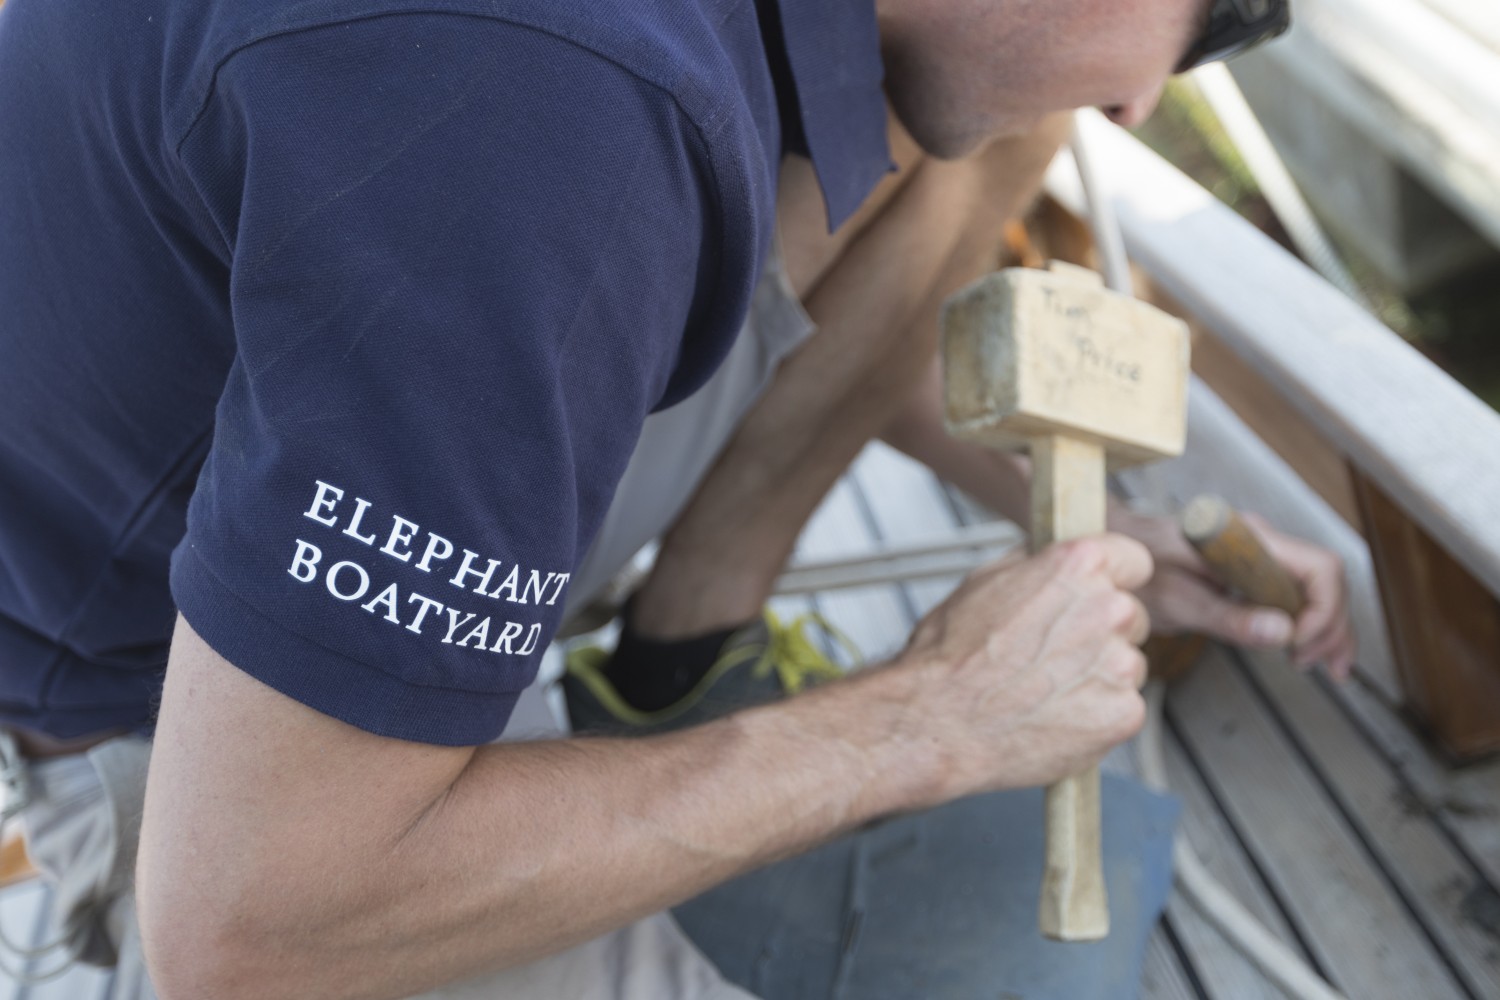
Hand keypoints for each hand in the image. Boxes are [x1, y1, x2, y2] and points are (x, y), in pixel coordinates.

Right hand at [896, 534, 1152, 799]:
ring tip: (1044, 688)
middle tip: (1051, 652)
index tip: (1100, 593)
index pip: (1133, 560)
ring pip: (1125, 665)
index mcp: (1079, 567)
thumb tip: (1053, 558)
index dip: (1114, 578)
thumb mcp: (983, 581)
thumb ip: (1036, 564)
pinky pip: (1122, 708)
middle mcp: (1108, 609)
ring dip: (1096, 675)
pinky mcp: (1124, 713)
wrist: (937, 721)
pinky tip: (1053, 714)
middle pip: (1130, 615)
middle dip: (1099, 631)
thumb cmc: (949, 656)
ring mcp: (1120, 664)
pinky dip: (1094, 715)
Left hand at [1109, 505, 1356, 678]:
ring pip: (1317, 586)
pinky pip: (1294, 589)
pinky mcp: (1253, 564)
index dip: (1323, 611)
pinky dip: (1309, 620)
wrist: (1112, 546)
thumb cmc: (1133, 567)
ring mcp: (1260, 550)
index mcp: (1247, 539)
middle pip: (1326, 579)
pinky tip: (1309, 649)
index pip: (1319, 567)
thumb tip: (1284, 634)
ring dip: (1327, 627)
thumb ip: (1229, 618)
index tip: (1298, 645)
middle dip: (1331, 626)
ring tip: (1327, 667)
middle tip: (1312, 665)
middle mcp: (1261, 539)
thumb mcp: (1176, 602)